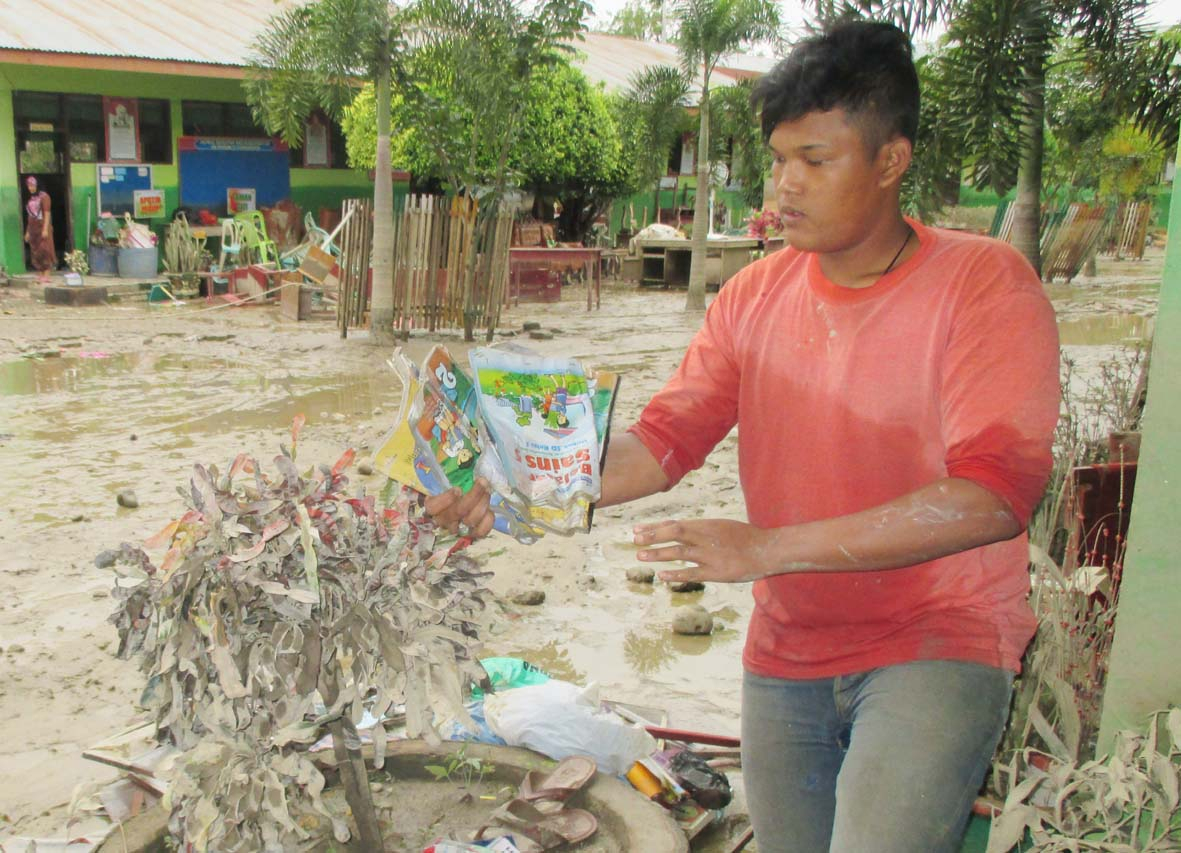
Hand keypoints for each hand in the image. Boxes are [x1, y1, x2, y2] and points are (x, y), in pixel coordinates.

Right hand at [423, 477, 495, 538]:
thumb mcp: (443, 479)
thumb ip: (446, 474)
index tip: (457, 489)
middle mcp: (443, 519)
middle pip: (457, 512)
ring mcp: (458, 528)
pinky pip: (480, 531)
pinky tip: (490, 510)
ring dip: (482, 503)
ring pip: (470, 520)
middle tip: (482, 481)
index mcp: (432, 505)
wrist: (457, 503)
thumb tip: (454, 456)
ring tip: (487, 490)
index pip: (433, 507)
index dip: (445, 499)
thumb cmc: (447, 488)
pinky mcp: (472, 533)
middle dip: (473, 495)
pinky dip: (488, 521)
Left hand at [633, 519, 778, 582]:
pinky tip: (662, 576)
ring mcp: (712, 555)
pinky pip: (693, 573)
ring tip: (641, 556)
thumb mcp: (720, 526)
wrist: (768, 550)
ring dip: (659, 554)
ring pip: (680, 553)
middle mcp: (707, 537)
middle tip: (635, 540)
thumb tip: (675, 528)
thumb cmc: (744, 537)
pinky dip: (677, 574)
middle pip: (675, 534)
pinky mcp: (718, 573)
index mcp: (707, 525)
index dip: (655, 527)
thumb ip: (699, 528)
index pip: (676, 524)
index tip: (637, 530)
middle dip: (653, 536)